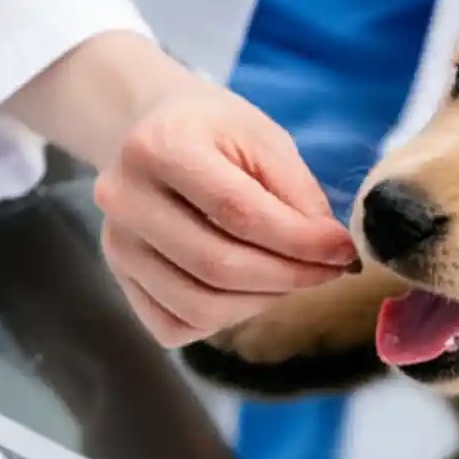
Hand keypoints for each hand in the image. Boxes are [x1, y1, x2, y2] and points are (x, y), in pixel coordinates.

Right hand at [93, 80, 357, 346]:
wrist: (149, 132)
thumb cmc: (216, 134)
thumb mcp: (264, 140)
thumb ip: (299, 194)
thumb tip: (333, 255)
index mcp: (160, 146)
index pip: (239, 213)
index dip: (299, 242)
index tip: (343, 251)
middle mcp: (124, 198)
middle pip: (218, 266)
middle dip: (288, 278)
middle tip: (328, 271)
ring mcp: (115, 245)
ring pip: (199, 306)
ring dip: (262, 303)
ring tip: (292, 278)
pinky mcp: (119, 279)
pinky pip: (176, 326)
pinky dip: (225, 320)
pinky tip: (250, 291)